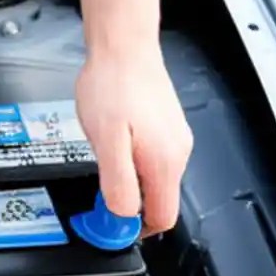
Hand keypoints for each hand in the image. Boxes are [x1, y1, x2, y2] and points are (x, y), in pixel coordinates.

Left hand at [74, 47, 192, 235]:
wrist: (123, 46)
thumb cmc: (112, 85)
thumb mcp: (106, 141)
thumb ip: (117, 182)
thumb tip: (124, 215)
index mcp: (164, 162)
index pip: (163, 218)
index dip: (136, 229)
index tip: (110, 223)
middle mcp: (177, 153)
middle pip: (158, 200)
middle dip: (129, 203)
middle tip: (99, 190)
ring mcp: (174, 140)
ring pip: (153, 180)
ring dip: (128, 181)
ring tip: (105, 155)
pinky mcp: (166, 128)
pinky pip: (151, 160)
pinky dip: (131, 163)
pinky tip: (113, 142)